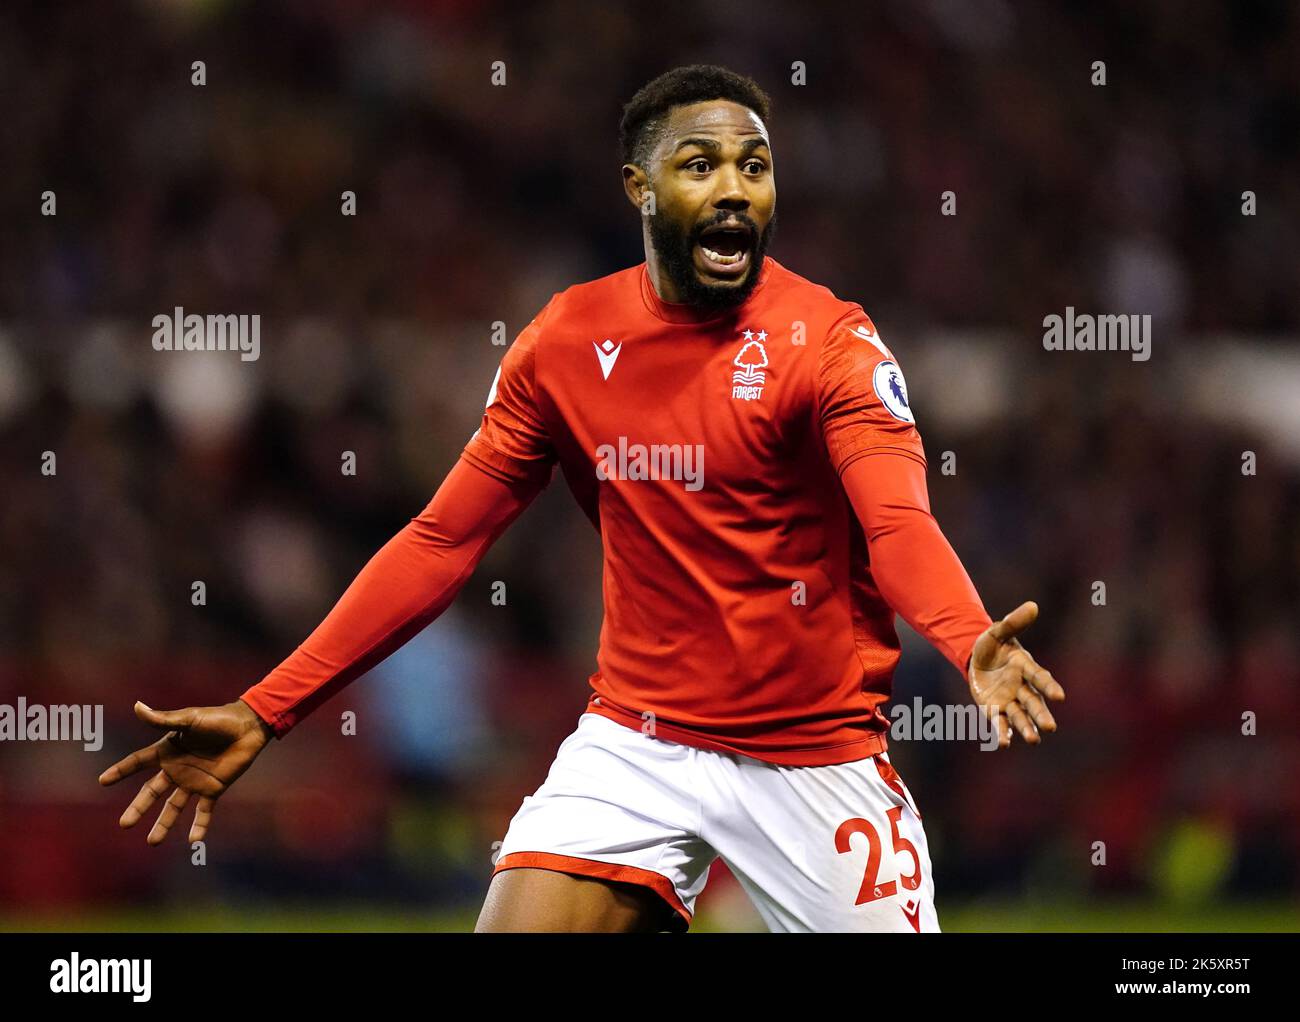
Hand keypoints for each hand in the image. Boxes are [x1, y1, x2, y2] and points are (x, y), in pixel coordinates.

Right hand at [98, 699, 273, 844]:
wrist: (248, 727)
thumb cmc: (218, 718)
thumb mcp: (189, 719)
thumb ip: (163, 719)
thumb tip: (137, 706)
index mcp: (168, 751)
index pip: (138, 762)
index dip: (121, 770)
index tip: (103, 780)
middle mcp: (177, 769)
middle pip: (152, 792)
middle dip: (138, 808)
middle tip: (124, 824)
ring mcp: (194, 781)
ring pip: (174, 807)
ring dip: (164, 824)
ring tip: (153, 842)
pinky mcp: (213, 789)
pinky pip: (204, 811)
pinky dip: (200, 825)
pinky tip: (195, 840)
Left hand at [967, 601, 1064, 748]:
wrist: (976, 657)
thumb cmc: (992, 644)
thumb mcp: (998, 631)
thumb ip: (1013, 622)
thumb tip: (1033, 605)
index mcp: (1025, 667)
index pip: (1039, 677)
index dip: (1049, 686)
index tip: (1060, 696)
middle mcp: (1021, 687)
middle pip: (1033, 702)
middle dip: (1040, 714)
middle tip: (1049, 727)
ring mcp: (1009, 700)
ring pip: (1019, 716)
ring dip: (1026, 728)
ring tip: (1033, 740)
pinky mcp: (994, 709)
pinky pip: (1000, 722)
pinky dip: (1002, 733)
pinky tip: (1004, 744)